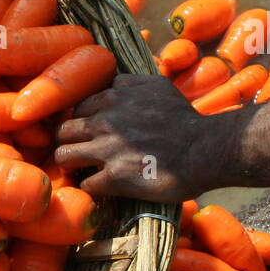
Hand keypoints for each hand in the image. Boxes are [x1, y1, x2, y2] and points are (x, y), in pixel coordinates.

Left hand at [53, 74, 214, 202]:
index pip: (76, 109)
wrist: (206, 149)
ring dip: (71, 164)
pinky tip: (103, 187)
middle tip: (77, 152)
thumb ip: (130, 83)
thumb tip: (111, 84)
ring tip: (83, 170)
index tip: (86, 133)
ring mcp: (108, 150)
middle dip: (67, 141)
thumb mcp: (158, 86)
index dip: (79, 122)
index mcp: (113, 98)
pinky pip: (86, 183)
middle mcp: (105, 122)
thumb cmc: (184, 119)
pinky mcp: (115, 177)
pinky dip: (92, 186)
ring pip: (64, 156)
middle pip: (63, 131)